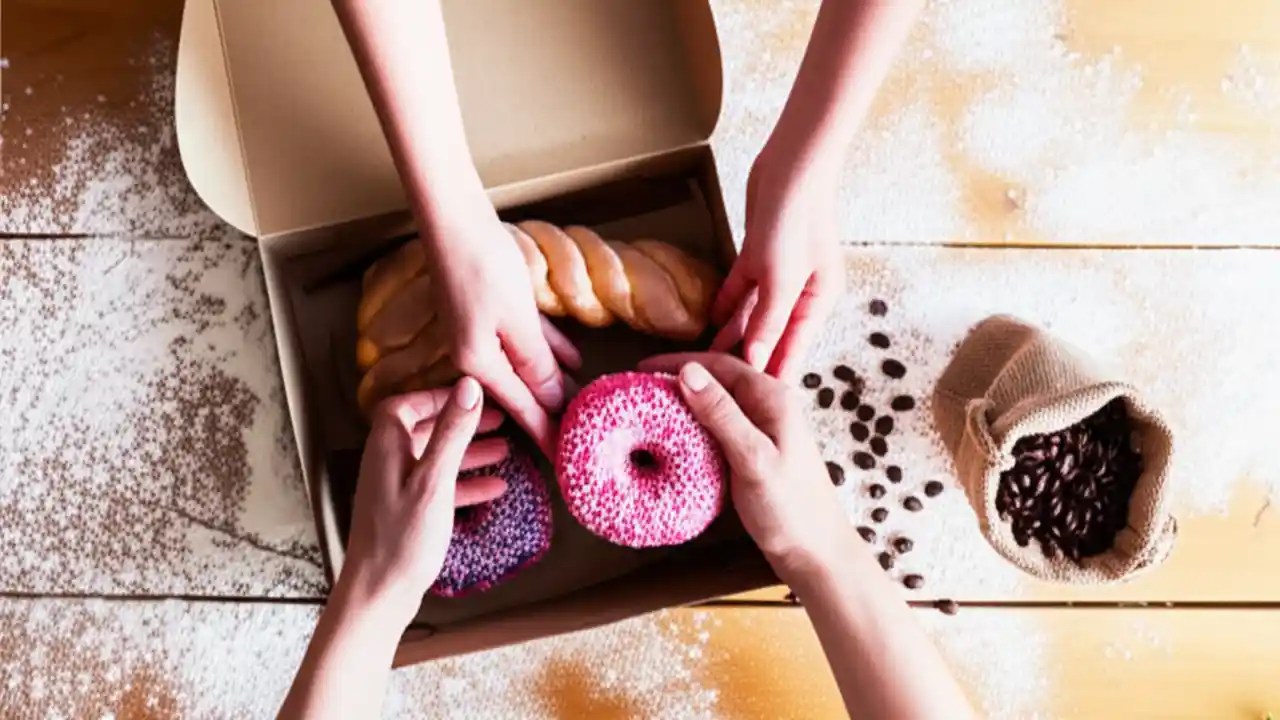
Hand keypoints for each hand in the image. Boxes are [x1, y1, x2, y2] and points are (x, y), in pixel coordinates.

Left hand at [339, 378, 507, 619]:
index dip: (441, 396)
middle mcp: (388, 461)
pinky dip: (465, 484)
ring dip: (469, 452)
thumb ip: (452, 432)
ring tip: (506, 449)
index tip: (475, 395)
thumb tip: (469, 385)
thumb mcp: (434, 480)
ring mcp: (397, 487)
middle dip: (462, 423)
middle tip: (500, 419)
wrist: (379, 593)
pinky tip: (496, 488)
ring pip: (437, 459)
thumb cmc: (404, 536)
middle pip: (427, 429)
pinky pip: (440, 487)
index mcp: (387, 445)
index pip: (409, 403)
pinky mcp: (408, 511)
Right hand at [423, 204, 580, 456]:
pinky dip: (548, 350)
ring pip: (527, 366)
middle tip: (586, 437)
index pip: (524, 412)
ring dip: (556, 382)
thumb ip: (537, 365)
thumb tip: (553, 405)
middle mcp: (475, 357)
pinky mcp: (487, 314)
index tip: (568, 465)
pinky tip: (574, 361)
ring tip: (586, 405)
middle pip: (525, 393)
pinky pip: (524, 340)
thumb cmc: (484, 266)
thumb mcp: (518, 322)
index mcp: (479, 366)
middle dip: (554, 414)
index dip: (548, 438)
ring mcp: (479, 335)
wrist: (454, 219)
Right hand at [639, 353, 855, 582]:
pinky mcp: (758, 451)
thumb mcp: (751, 457)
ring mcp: (765, 429)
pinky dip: (698, 425)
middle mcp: (770, 406)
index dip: (679, 363)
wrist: (816, 553)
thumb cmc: (789, 507)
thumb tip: (687, 371)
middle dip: (680, 379)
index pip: (720, 364)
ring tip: (652, 409)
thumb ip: (721, 414)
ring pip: (720, 403)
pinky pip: (723, 426)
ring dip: (688, 402)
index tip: (641, 370)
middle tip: (640, 389)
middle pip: (719, 379)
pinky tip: (678, 437)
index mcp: (772, 397)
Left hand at [711, 144, 843, 380]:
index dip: (772, 378)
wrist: (791, 166)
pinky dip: (726, 305)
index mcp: (817, 303)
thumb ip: (767, 322)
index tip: (754, 412)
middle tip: (722, 394)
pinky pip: (740, 290)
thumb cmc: (795, 221)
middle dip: (749, 362)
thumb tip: (755, 363)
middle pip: (771, 336)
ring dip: (732, 336)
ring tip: (707, 365)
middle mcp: (800, 293)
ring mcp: (779, 275)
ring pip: (752, 315)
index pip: (792, 351)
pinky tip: (707, 324)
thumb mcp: (782, 280)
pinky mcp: (758, 256)